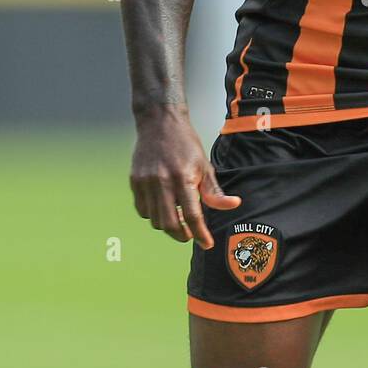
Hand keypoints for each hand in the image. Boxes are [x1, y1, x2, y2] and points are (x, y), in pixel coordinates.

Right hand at [130, 107, 239, 247]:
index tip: (207, 243)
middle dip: (182, 235)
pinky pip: (143, 210)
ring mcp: (145, 182)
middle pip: (169, 223)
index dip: (200, 233)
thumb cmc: (186, 144)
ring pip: (154, 220)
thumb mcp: (205, 166)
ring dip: (168, 226)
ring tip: (178, 218)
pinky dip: (153, 215)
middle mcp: (162, 181)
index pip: (192, 215)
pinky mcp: (134, 181)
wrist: (159, 123)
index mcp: (183, 177)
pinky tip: (164, 207)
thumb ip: (214, 191)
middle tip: (190, 235)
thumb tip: (233, 205)